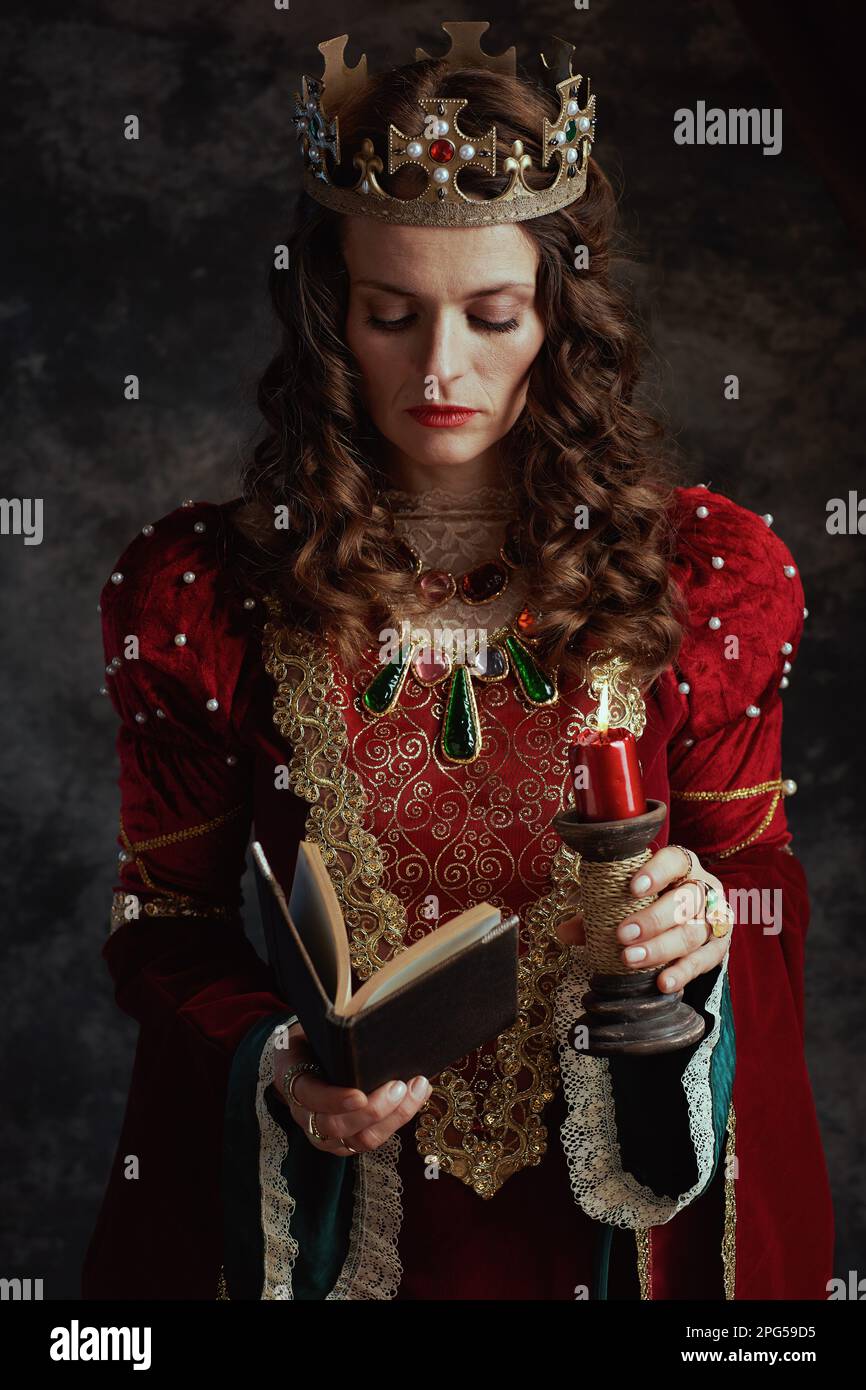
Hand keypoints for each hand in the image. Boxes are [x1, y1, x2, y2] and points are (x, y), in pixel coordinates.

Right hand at [271, 1022, 431, 1156]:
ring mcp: (327, 1133)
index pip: (310, 1097)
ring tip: (416, 1089)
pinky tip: (416, 1096)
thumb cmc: (312, 1039)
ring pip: (360, 1139)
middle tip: (398, 1086)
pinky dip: (398, 1119)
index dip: (334, 1100)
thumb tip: (363, 1018)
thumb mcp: (312, 1029)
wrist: (303, 1058)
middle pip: (336, 1126)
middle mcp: (306, 1115)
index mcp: (292, 1082)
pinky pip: (373, 1139)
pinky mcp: (347, 1140)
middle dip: (373, 1110)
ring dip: (394, 1117)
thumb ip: (329, 1032)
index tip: (360, 1095)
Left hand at [555, 844, 730, 994]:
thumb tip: (564, 932)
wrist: (689, 917)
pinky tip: (663, 982)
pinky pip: (705, 960)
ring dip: (661, 948)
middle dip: (653, 919)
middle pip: (686, 901)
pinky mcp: (719, 946)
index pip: (674, 860)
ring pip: (693, 932)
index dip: (656, 873)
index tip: (632, 888)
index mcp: (682, 865)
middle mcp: (703, 887)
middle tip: (622, 935)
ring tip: (630, 959)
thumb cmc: (650, 901)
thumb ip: (599, 909)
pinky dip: (683, 972)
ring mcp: (715, 918)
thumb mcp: (627, 898)